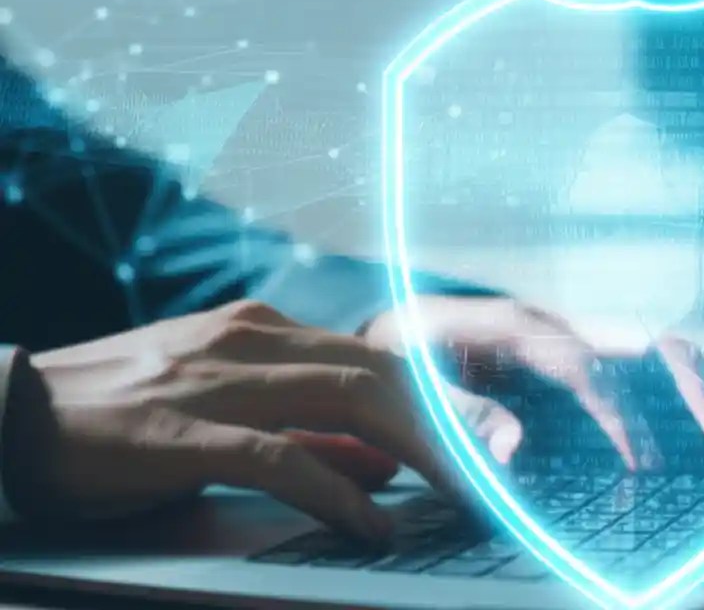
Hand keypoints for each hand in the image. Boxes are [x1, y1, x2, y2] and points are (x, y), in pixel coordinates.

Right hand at [2, 300, 457, 542]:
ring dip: (416, 449)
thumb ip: (306, 435)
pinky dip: (335, 489)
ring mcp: (217, 380)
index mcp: (262, 333)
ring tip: (463, 492)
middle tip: (502, 462)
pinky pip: (278, 456)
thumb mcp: (225, 416)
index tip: (494, 434)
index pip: (376, 360)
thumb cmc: (123, 421)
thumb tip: (386, 466)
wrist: (12, 411)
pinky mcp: (181, 428)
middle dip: (449, 419)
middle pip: (378, 374)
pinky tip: (371, 523)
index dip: (442, 397)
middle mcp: (250, 342)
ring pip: (345, 402)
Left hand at [362, 295, 703, 472]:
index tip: (643, 466)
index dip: (620, 417)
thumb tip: (511, 453)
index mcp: (519, 327)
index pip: (589, 368)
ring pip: (667, 356)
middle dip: (699, 396)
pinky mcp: (588, 359)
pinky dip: (696, 401)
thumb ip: (458, 417)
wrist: (394, 329)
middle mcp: (562, 325)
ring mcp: (581, 338)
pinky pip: (655, 374)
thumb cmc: (401, 359)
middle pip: (651, 347)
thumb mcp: (410, 387)